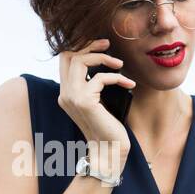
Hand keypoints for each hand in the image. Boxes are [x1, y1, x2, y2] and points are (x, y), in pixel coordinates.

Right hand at [57, 38, 134, 173]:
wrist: (110, 150)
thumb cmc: (109, 127)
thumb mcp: (100, 102)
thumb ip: (94, 86)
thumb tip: (105, 64)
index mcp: (66, 93)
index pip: (65, 60)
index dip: (81, 47)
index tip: (101, 45)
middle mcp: (65, 93)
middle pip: (69, 55)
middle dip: (90, 45)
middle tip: (108, 43)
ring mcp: (72, 97)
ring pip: (80, 61)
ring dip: (103, 58)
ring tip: (120, 64)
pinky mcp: (85, 101)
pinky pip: (101, 78)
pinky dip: (117, 77)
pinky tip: (130, 85)